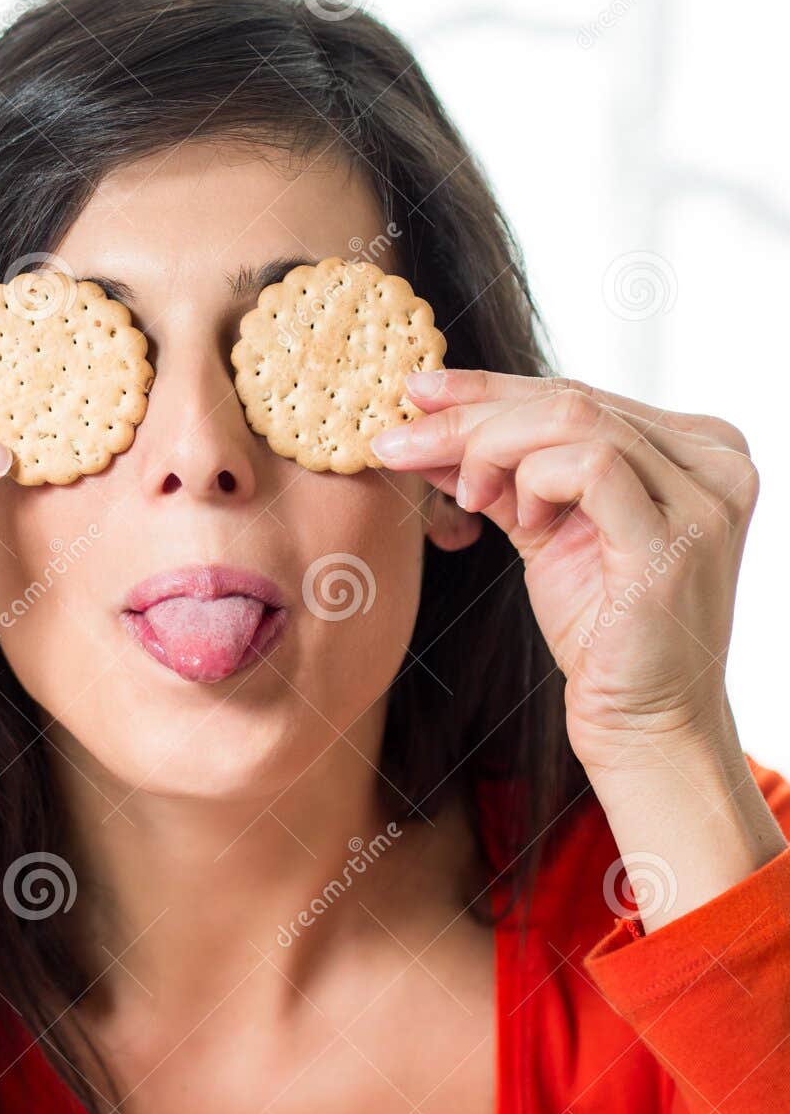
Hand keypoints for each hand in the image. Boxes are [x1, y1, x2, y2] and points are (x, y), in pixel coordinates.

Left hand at [373, 373, 784, 925]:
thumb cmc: (602, 636)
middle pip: (571, 398)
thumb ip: (506, 474)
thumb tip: (425, 422)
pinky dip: (533, 481)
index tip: (415, 395)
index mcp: (693, 448)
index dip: (488, 389)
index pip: (577, 392)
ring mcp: (703, 497)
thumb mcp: (548, 533)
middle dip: (470, 414)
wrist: (642, 725)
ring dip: (491, 448)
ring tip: (462, 494)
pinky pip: (591, 466)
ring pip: (574, 419)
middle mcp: (713, 460)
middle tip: (399, 437)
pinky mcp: (675, 539)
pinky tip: (517, 519)